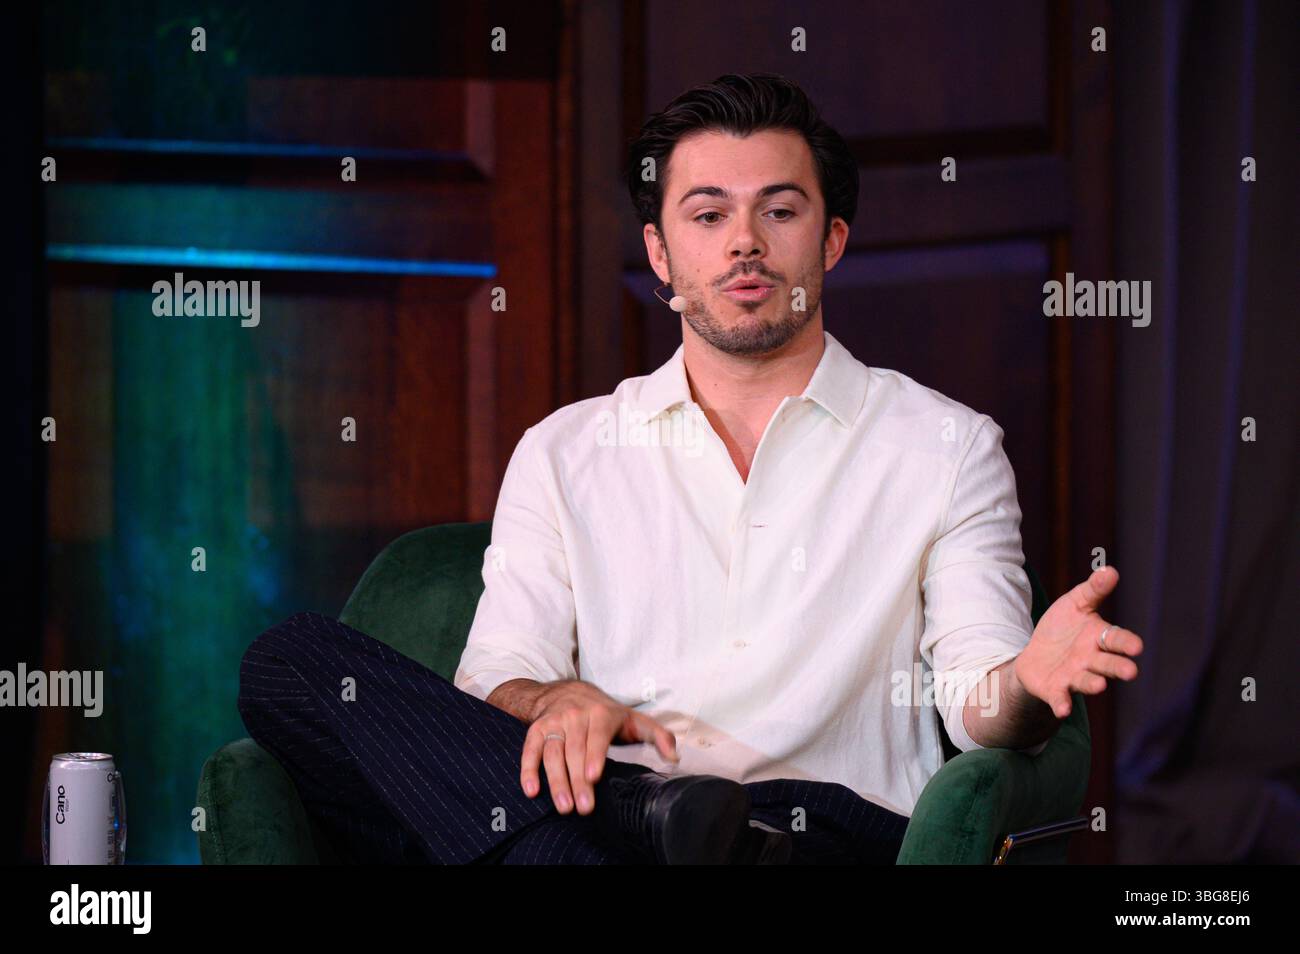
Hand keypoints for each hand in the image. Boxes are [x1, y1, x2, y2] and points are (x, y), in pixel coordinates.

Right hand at [520, 680, 679, 815]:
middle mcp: (576, 715)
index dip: (594, 756)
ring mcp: (555, 722)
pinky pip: (530, 749)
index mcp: (602, 713)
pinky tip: (531, 790)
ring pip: (553, 752)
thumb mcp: (634, 719)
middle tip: (582, 807)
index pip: (597, 736)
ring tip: (563, 806)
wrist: (567, 691)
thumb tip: (674, 757)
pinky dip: (528, 769)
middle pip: (575, 750)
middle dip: (577, 780)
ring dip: (555, 780)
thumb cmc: (606, 714)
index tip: (594, 776)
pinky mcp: (538, 728)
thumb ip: (657, 736)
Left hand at [1014, 566, 1142, 719]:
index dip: (1126, 643)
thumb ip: (1093, 590)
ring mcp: (1075, 677)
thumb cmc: (1062, 629)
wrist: (1036, 656)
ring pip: (1087, 681)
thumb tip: (1110, 569)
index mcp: (1099, 638)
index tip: (1137, 646)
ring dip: (1093, 684)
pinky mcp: (1056, 690)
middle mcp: (1092, 660)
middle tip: (1130, 671)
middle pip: (1108, 664)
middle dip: (1118, 667)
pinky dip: (1062, 703)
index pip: (1117, 640)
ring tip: (1099, 685)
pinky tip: (1063, 708)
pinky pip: (1061, 698)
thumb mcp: (1074, 604)